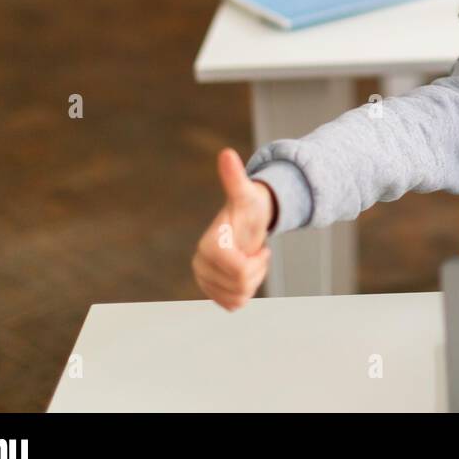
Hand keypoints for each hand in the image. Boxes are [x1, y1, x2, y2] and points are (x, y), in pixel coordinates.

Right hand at [192, 148, 273, 310]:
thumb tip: (226, 153)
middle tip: (256, 252)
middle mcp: (199, 264)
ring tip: (250, 260)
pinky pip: (235, 305)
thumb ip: (235, 177)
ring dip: (253, 281)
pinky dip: (246, 292)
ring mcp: (203, 280)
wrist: (246, 224)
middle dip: (257, 271)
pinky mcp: (210, 292)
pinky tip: (245, 273)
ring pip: (239, 298)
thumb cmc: (248, 208)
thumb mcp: (246, 194)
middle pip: (241, 286)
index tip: (259, 246)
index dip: (256, 263)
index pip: (239, 271)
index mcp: (207, 246)